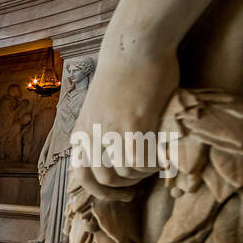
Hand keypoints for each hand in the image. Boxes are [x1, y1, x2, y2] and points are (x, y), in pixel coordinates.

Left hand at [69, 38, 179, 200]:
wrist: (133, 47)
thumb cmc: (124, 73)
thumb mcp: (102, 106)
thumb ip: (103, 129)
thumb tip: (116, 154)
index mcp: (81, 132)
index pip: (82, 176)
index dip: (100, 192)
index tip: (122, 196)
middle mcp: (91, 135)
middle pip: (103, 180)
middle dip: (124, 189)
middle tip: (143, 185)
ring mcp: (110, 132)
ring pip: (123, 175)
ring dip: (141, 176)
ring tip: (154, 165)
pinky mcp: (132, 125)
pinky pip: (139, 163)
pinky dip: (151, 167)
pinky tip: (161, 157)